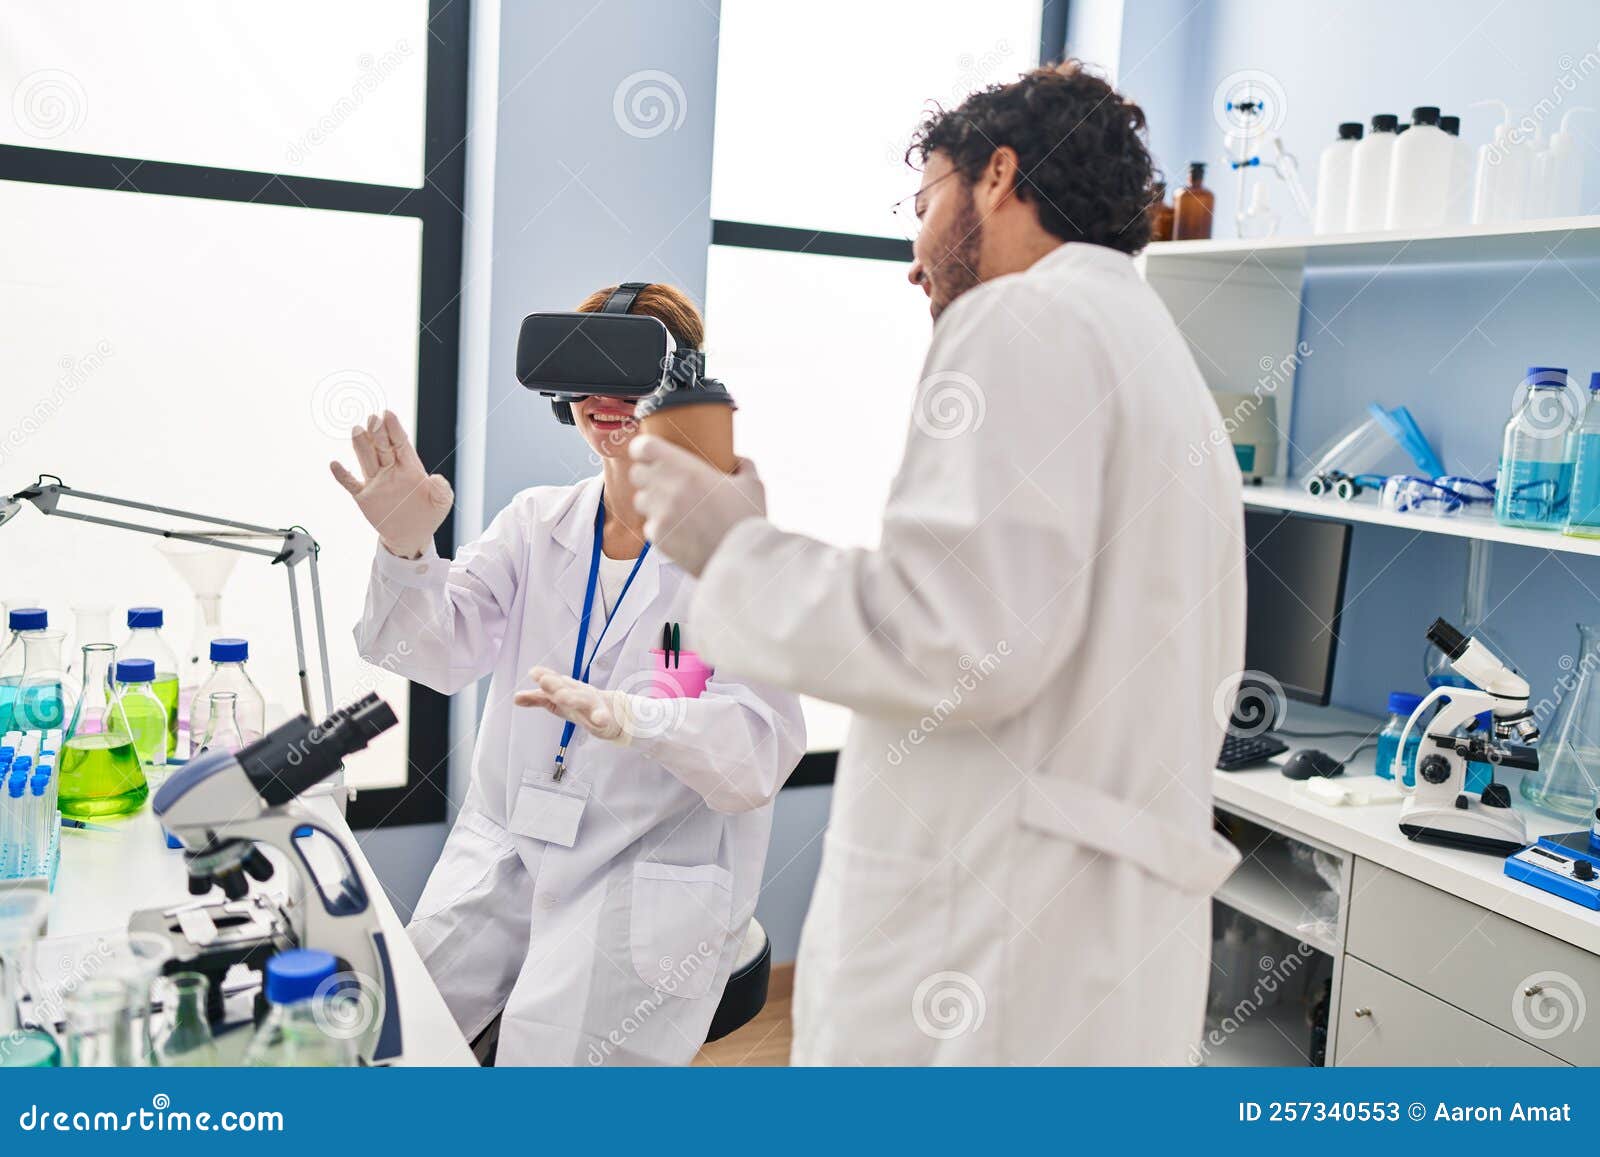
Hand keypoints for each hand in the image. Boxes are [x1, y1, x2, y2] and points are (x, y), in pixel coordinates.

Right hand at [330, 411, 453, 558]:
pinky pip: (351, 484)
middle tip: (373, 419)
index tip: (388, 414)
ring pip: (366, 459)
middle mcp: (390, 469)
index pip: (400, 442)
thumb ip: (442, 490)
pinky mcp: (364, 496)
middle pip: (382, 447)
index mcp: (409, 465)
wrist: (412, 535)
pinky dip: (342, 475)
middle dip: (378, 432)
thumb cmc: (429, 513)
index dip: (394, 428)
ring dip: (361, 446)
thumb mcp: (442, 502)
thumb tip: (437, 478)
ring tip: (357, 430)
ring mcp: (376, 481)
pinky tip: (335, 465)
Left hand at [514, 667, 630, 744]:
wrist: (613, 712)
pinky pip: (602, 717)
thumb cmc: (580, 705)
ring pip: (582, 700)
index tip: (533, 672)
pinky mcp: (604, 718)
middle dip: (555, 684)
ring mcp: (592, 704)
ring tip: (561, 697)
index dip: (545, 676)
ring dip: (572, 698)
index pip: (555, 680)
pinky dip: (601, 717)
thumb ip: (537, 699)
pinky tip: (599, 719)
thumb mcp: (557, 702)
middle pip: (567, 687)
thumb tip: (516, 698)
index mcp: (567, 688)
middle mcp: (579, 693)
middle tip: (544, 681)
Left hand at [628, 436, 766, 575]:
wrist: (743, 559)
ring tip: (675, 509)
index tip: (651, 453)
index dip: (643, 448)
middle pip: (636, 473)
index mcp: (686, 469)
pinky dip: (661, 527)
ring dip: (653, 502)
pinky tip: (681, 531)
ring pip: (641, 501)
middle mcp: (666, 489)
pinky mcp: (658, 538)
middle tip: (665, 482)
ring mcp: (659, 515)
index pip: (643, 446)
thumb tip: (738, 460)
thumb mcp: (752, 485)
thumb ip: (742, 465)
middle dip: (647, 475)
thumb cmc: (748, 520)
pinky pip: (649, 527)